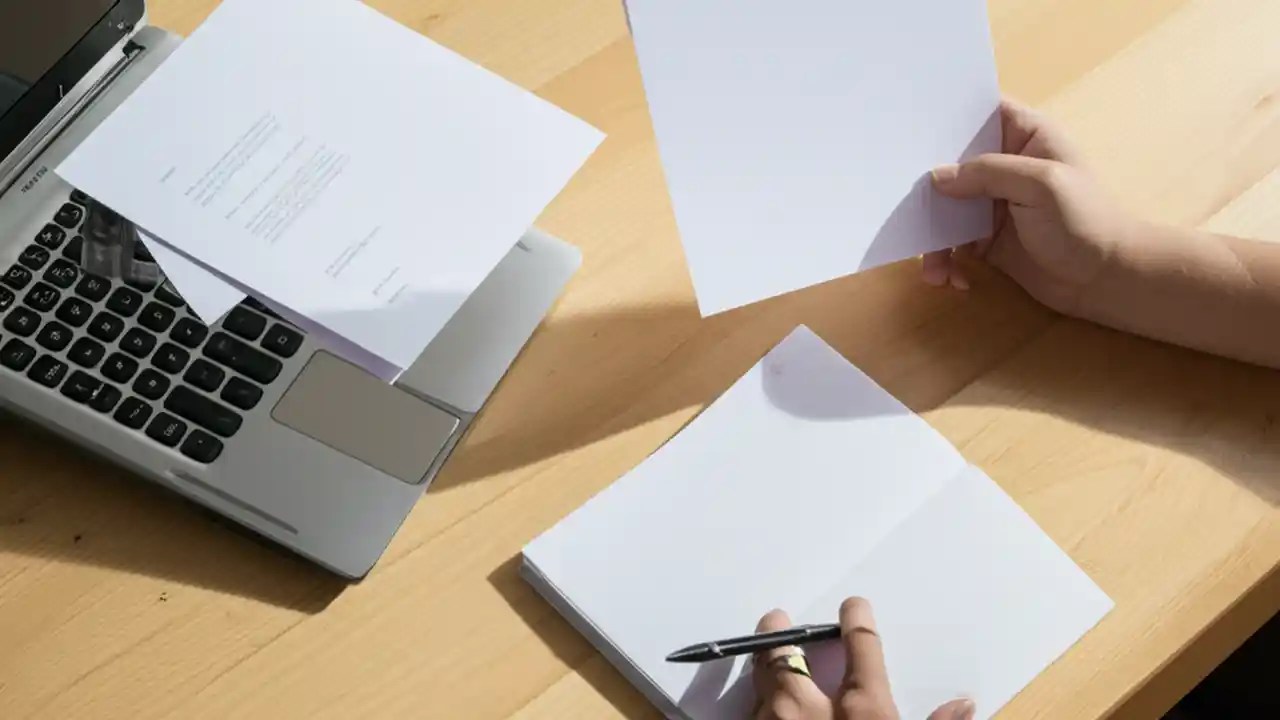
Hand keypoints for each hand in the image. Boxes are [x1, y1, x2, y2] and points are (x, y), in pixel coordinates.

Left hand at [752, 598, 974, 719]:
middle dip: (780, 634)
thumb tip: (963, 705)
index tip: (853, 607)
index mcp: (864, 711)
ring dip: (762, 670)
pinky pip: (749, 714)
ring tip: (762, 656)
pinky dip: (755, 704)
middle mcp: (811, 712)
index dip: (856, 620)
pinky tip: (758, 702)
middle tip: (776, 619)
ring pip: (761, 684)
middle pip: (788, 655)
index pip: (861, 645)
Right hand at [923, 99, 1138, 316]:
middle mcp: (1002, 165)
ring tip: (933, 269)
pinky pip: (950, 243)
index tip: (907, 125)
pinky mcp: (984, 239)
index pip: (978, 111)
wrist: (1105, 279)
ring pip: (944, 208)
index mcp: (1022, 136)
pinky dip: (945, 261)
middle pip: (949, 162)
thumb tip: (935, 177)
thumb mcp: (1041, 185)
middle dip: (923, 184)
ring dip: (932, 237)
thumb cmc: (1085, 220)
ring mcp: (991, 203)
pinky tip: (954, 279)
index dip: (944, 114)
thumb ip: (988, 173)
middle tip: (897, 200)